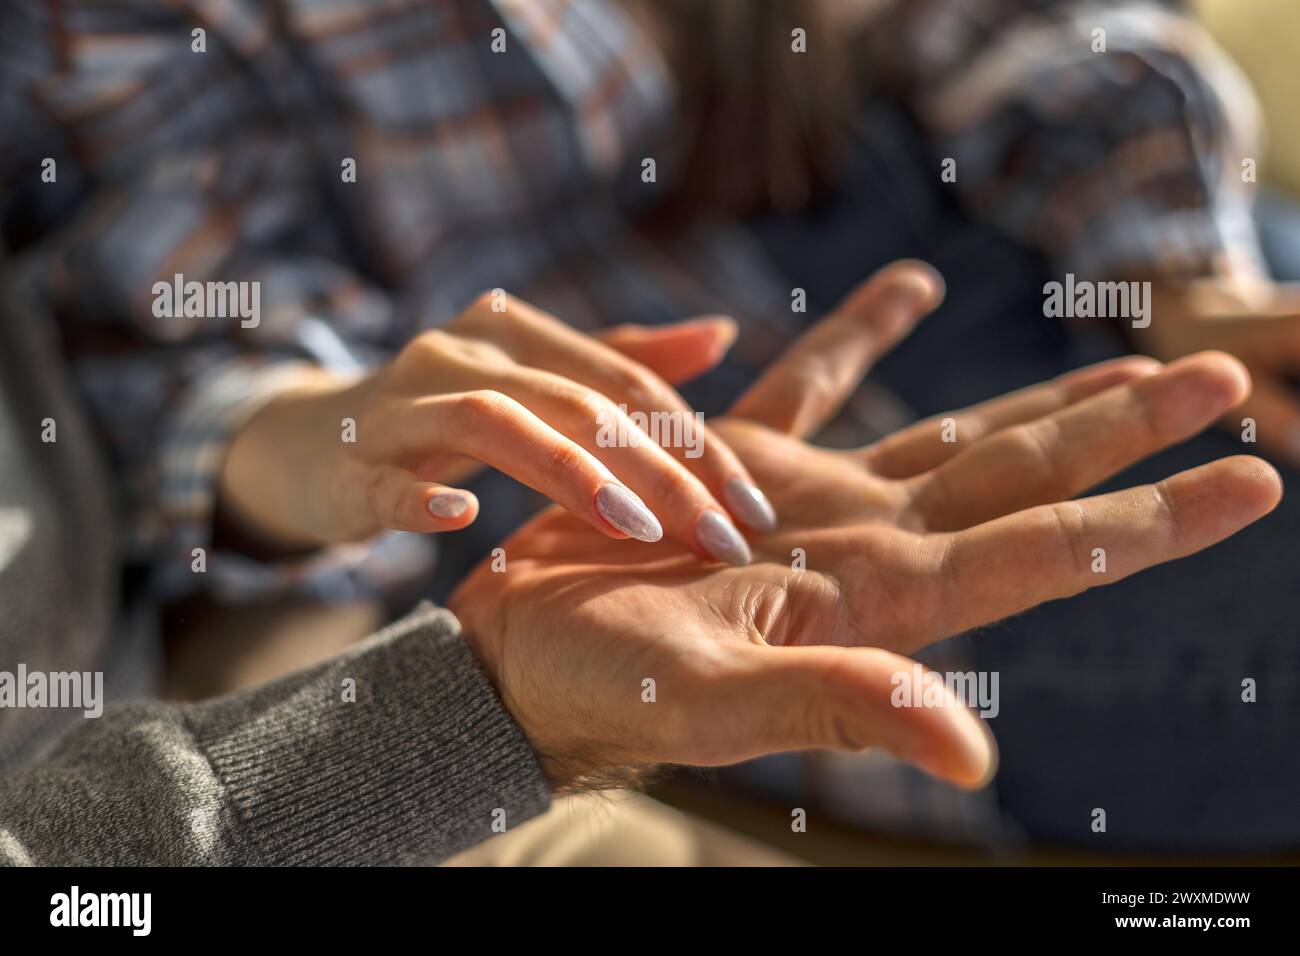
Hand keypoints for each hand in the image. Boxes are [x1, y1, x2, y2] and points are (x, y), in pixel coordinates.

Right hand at [218, 292, 776, 562]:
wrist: (314, 439)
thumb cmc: (445, 414)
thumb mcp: (536, 379)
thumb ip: (624, 360)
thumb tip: (724, 333)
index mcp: (516, 331)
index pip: (627, 380)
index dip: (696, 442)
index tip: (752, 508)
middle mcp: (462, 351)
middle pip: (575, 401)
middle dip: (658, 469)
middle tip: (719, 536)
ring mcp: (401, 403)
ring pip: (494, 423)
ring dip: (569, 474)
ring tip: (635, 529)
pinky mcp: (351, 462)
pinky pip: (385, 478)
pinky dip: (421, 497)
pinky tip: (463, 519)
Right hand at [450, 262, 1281, 790]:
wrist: (515, 662)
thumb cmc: (598, 691)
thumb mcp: (716, 702)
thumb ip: (841, 707)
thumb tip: (975, 758)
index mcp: (876, 599)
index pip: (1041, 551)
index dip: (1146, 520)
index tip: (1247, 478)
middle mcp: (867, 548)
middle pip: (1024, 475)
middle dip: (1124, 429)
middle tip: (1225, 375)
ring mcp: (811, 504)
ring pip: (950, 432)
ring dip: (1038, 393)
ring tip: (1122, 349)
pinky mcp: (743, 466)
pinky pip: (820, 383)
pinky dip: (863, 332)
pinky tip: (910, 286)